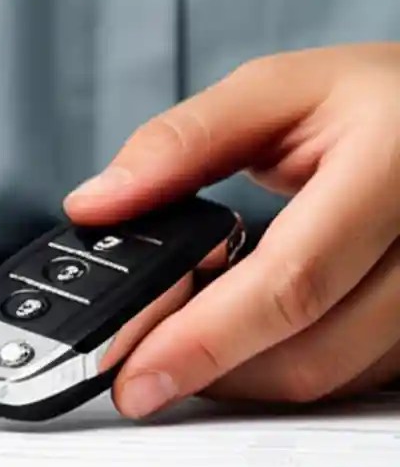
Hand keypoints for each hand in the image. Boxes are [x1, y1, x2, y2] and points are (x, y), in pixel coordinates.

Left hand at [65, 43, 399, 417]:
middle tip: (134, 361)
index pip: (291, 280)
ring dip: (238, 374)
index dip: (203, 339)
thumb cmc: (374, 101)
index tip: (133, 373)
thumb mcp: (275, 91)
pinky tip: (240, 336)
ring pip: (327, 376)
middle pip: (308, 350)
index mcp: (392, 169)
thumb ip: (180, 144)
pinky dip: (278, 364)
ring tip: (181, 334)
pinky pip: (350, 375)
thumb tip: (96, 204)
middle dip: (205, 367)